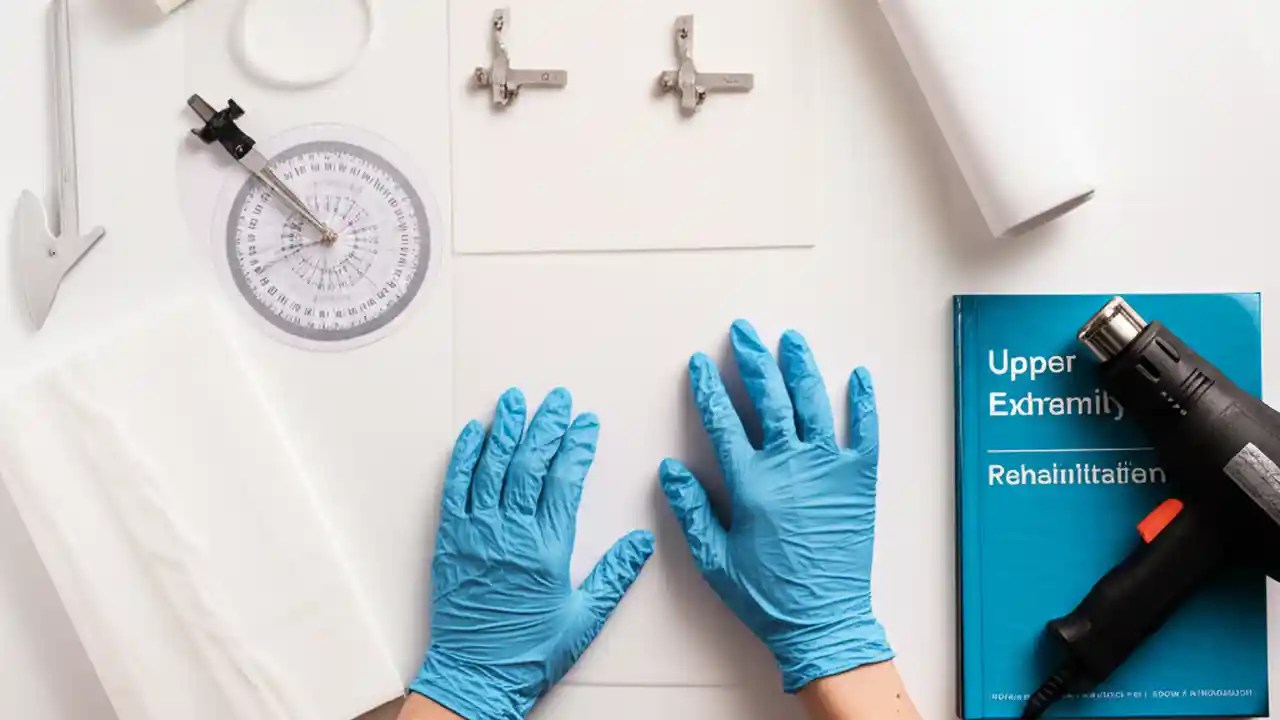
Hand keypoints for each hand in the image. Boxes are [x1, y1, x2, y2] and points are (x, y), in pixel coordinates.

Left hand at [410, 388, 654, 718]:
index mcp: (547, 549)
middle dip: (545, 426)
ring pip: (491, 468)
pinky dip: (463, 459)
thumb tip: (642, 542)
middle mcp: (510, 533)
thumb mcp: (585, 619)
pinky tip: (472, 435)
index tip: (586, 422)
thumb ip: (614, 575)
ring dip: (504, 430)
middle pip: (529, 464)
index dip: (577, 447)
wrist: (475, 676)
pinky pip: (455, 490)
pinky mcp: (450, 541)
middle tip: (556, 399)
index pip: (565, 481)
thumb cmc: (531, 653)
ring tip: (514, 400)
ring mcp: (476, 533)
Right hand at [660, 321, 892, 692]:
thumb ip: (692, 509)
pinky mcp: (858, 482)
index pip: (723, 421)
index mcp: (751, 483)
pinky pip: (864, 432)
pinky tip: (859, 375)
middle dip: (753, 360)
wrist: (823, 622)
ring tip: (790, 338)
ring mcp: (828, 470)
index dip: (709, 388)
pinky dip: (863, 402)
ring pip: (813, 403)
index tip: (700, 363)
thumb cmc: (766, 596)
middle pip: (770, 398)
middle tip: (743, 332)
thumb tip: (670, 468)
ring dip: (800, 366)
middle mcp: (789, 465)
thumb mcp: (713, 559)